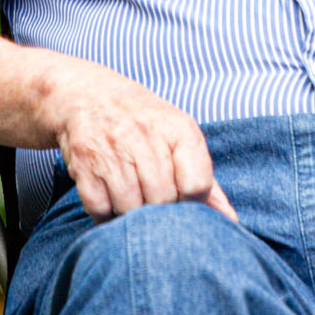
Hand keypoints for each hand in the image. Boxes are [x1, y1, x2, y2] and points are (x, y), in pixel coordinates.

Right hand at [44, 59, 236, 221]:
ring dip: (130, 215)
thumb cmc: (143, 123)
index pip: (197, 184)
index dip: (192, 203)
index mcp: (178, 128)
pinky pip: (100, 209)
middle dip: (159, 210)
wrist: (86, 94)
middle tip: (152, 202)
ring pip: (131, 207)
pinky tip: (109, 198)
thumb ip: (206, 180)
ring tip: (131, 199)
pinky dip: (105, 214)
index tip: (182, 199)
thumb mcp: (179, 138)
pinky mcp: (83, 162)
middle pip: (163, 199)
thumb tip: (230, 220)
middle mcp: (145, 133)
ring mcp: (112, 147)